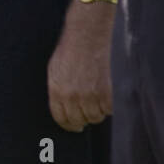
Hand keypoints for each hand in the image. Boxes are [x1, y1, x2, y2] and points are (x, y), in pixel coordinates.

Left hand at [47, 0, 114, 131]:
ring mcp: (90, 96)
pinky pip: (109, 110)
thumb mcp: (55, 71)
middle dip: (83, 119)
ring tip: (96, 97)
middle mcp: (72, 97)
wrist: (86, 37)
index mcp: (57, 91)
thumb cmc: (69, 51)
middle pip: (79, 121)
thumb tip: (62, 108)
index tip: (74, 126)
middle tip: (87, 112)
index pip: (61, 119)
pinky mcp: (107, 93)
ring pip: (96, 117)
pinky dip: (109, 105)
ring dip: (97, 111)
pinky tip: (106, 94)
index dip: (68, 124)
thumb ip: (57, 91)